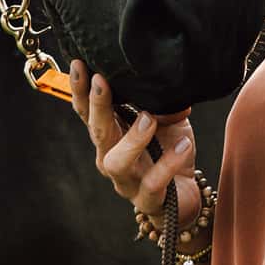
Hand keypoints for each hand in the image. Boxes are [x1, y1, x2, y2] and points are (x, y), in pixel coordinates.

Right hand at [68, 59, 202, 225]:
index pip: (89, 112)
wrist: (186, 195)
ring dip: (132, 138)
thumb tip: (167, 83)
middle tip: (102, 81)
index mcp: (111, 135)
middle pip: (97, 132)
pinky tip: (184, 145)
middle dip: (97, 106)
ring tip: (149, 118)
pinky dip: (168, 162)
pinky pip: (153, 182)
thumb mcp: (170, 122)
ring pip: (117, 162)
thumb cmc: (169, 153)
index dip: (80, 90)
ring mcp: (127, 181)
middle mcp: (111, 158)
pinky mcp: (147, 200)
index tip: (78, 64)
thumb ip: (165, 103)